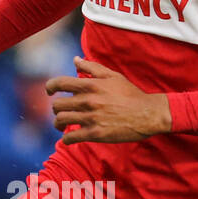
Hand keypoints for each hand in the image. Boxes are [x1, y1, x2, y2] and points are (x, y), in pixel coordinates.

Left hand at [45, 57, 170, 144]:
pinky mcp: (95, 134)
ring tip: (63, 125)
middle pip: (57, 105)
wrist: (147, 114)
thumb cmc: (130, 94)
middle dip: (57, 109)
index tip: (50, 92)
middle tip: (62, 112)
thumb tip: (75, 59)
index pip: (59, 83)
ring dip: (59, 124)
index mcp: (90, 85)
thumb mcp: (112, 76)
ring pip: (61, 121)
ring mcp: (90, 118)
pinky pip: (71, 138)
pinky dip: (67, 139)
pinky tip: (70, 138)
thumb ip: (92, 67)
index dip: (50, 87)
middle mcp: (88, 101)